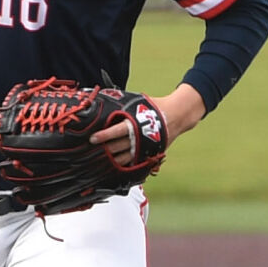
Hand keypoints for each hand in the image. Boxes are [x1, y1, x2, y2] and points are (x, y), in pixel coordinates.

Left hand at [90, 84, 205, 165]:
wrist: (176, 116)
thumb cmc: (154, 107)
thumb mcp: (137, 102)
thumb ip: (121, 105)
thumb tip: (103, 101)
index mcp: (136, 123)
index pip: (116, 131)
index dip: (103, 136)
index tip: (92, 139)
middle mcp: (139, 138)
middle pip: (117, 147)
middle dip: (103, 149)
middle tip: (91, 151)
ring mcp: (144, 149)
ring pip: (124, 158)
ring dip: (110, 160)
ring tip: (99, 160)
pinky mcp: (148, 155)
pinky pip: (132, 164)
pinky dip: (122, 165)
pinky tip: (112, 165)